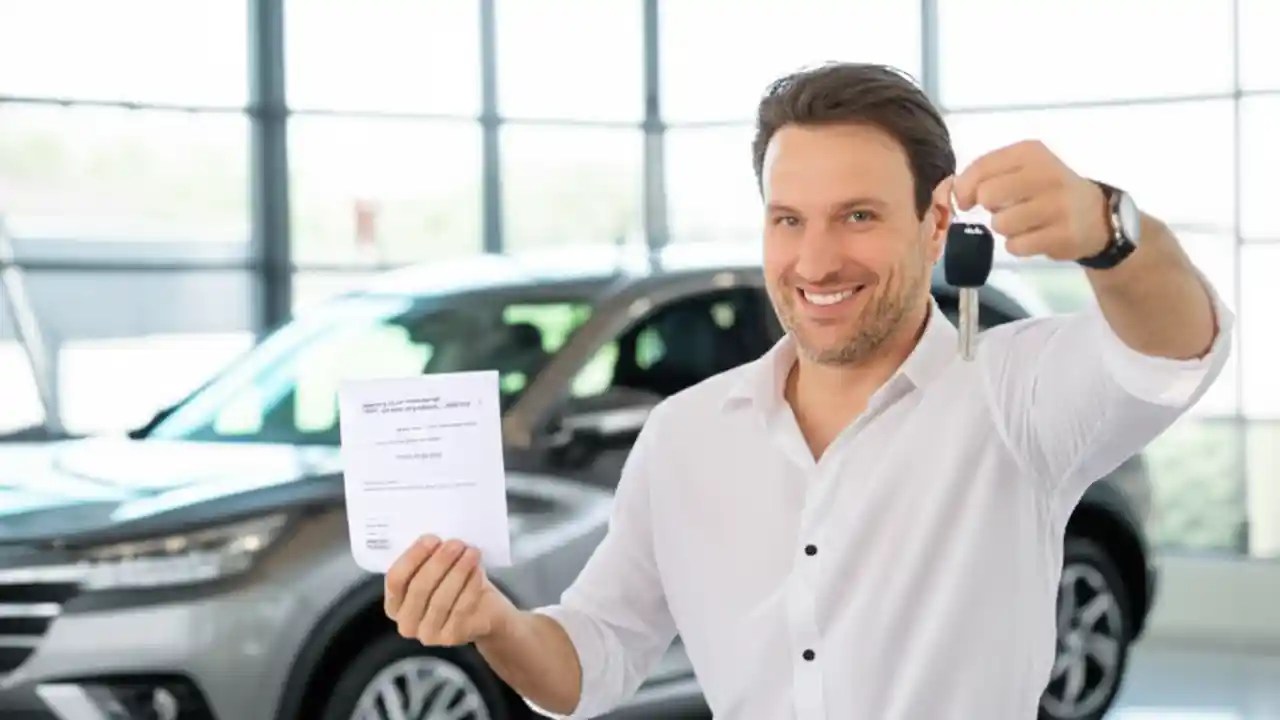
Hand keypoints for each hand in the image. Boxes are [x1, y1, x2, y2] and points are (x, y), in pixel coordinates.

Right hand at [384, 535, 515, 646]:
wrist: (484, 611)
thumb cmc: (455, 585)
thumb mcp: (437, 571)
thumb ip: (429, 558)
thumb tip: (437, 539)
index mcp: (394, 604)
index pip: (395, 580)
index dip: (413, 557)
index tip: (432, 539)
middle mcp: (406, 623)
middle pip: (419, 588)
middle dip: (439, 562)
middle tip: (456, 544)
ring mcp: (427, 634)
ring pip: (441, 599)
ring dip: (457, 571)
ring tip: (471, 552)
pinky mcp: (451, 638)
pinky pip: (460, 608)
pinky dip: (470, 586)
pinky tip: (477, 570)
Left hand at [953, 140, 1109, 261]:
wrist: (1096, 215)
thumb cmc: (1046, 190)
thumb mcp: (1021, 169)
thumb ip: (986, 175)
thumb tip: (955, 194)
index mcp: (1030, 153)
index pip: (981, 167)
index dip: (964, 188)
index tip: (967, 200)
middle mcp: (1045, 174)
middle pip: (988, 195)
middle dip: (989, 208)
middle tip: (1004, 209)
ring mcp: (1057, 205)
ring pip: (1001, 224)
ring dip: (1005, 228)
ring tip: (1024, 223)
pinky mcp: (1062, 234)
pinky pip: (1016, 245)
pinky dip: (1018, 245)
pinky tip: (1035, 236)